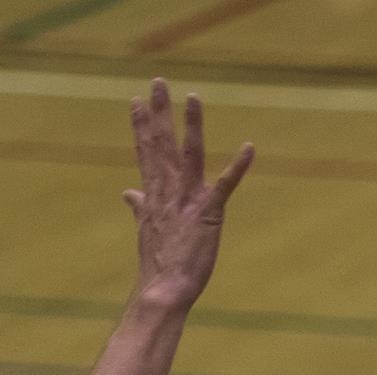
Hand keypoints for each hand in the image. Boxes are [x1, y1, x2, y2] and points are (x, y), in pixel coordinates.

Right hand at [124, 78, 253, 311]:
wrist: (164, 290)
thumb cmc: (158, 263)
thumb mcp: (146, 227)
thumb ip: (139, 206)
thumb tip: (127, 192)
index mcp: (154, 194)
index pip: (146, 152)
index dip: (141, 125)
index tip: (136, 99)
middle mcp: (168, 192)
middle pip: (161, 144)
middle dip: (160, 112)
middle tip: (158, 81)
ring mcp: (187, 201)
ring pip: (189, 155)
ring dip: (192, 125)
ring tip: (192, 97)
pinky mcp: (208, 214)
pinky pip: (225, 185)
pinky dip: (237, 166)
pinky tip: (249, 148)